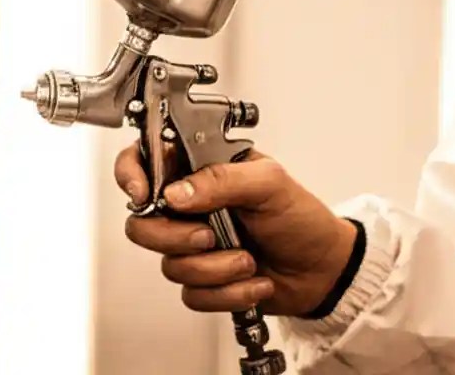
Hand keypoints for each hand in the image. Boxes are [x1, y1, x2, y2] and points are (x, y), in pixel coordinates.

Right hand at [115, 144, 357, 316]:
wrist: (323, 269)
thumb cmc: (301, 218)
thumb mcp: (269, 183)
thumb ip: (221, 180)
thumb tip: (177, 193)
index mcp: (200, 171)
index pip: (145, 161)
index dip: (131, 175)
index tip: (143, 194)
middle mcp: (190, 207)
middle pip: (143, 223)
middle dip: (176, 238)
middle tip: (209, 236)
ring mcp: (194, 245)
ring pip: (169, 264)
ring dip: (214, 269)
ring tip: (247, 260)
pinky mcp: (204, 280)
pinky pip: (192, 294)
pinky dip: (227, 292)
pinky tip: (252, 280)